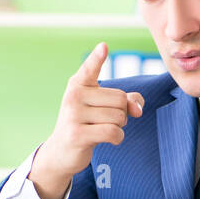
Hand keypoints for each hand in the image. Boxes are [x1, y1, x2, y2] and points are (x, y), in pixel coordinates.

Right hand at [30, 41, 144, 198]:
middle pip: (120, 99)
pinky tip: (108, 139)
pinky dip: (117, 138)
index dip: (97, 58)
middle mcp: (74, 96)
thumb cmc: (86, 124)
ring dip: (119, 127)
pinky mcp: (78, 134)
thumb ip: (126, 101)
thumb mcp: (103, 107)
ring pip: (119, 117)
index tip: (104, 46)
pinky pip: (113, 132)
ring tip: (103, 129)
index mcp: (78, 84)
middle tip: (105, 120)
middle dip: (122, 113)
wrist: (61, 151)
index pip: (89, 68)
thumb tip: (138, 109)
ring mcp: (74, 115)